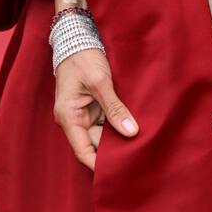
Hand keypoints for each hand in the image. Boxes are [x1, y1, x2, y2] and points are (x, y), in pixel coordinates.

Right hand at [54, 47, 138, 172]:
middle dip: (115, 149)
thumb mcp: (100, 82)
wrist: (78, 39)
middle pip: (96, 145)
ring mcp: (85, 114)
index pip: (83, 151)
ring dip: (120, 137)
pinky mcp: (94, 107)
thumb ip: (115, 108)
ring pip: (104, 135)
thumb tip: (131, 132)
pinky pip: (107, 123)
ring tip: (142, 143)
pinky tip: (136, 127)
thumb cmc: (83, 59)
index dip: (100, 165)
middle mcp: (75, 120)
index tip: (119, 173)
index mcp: (69, 118)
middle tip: (140, 155)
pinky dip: (120, 125)